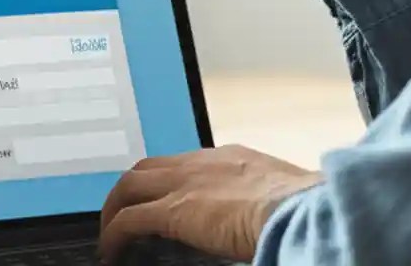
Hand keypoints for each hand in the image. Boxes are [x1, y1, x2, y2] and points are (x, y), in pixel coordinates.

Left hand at [98, 145, 323, 263]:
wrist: (297, 209)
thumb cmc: (300, 208)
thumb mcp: (278, 197)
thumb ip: (259, 202)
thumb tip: (258, 222)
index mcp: (229, 159)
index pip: (185, 164)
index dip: (167, 180)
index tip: (163, 197)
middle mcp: (201, 163)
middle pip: (149, 167)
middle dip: (131, 187)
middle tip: (121, 210)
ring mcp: (184, 183)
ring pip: (130, 186)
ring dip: (115, 208)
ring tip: (110, 233)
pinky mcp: (173, 210)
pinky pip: (129, 220)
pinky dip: (115, 235)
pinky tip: (111, 253)